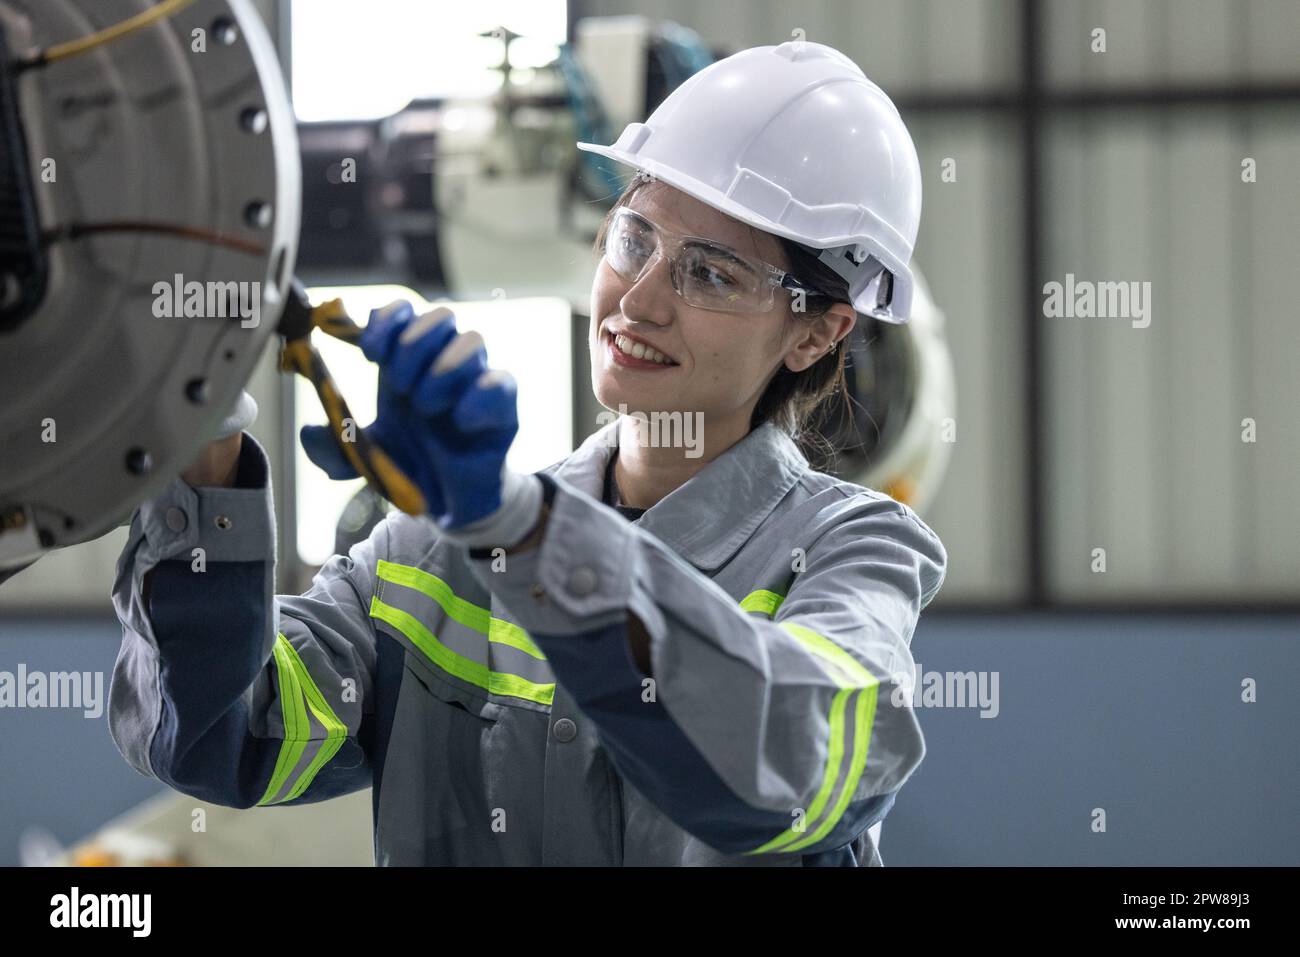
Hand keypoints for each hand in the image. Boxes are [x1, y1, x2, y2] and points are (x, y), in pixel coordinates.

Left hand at [300, 301, 540, 545]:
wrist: (450, 505)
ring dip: (441, 369)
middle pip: (439, 316)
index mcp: (409, 363)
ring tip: (425, 406)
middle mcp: (444, 362)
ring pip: (472, 340)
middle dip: (412, 343)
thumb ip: (335, 448)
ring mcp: (477, 381)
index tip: (368, 353)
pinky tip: (460, 421)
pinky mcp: (503, 407)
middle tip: (396, 384)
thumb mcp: (366, 458)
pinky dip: (477, 395)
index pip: (403, 314)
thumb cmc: (413, 467)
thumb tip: (311, 432)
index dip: (386, 321)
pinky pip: (500, 382)